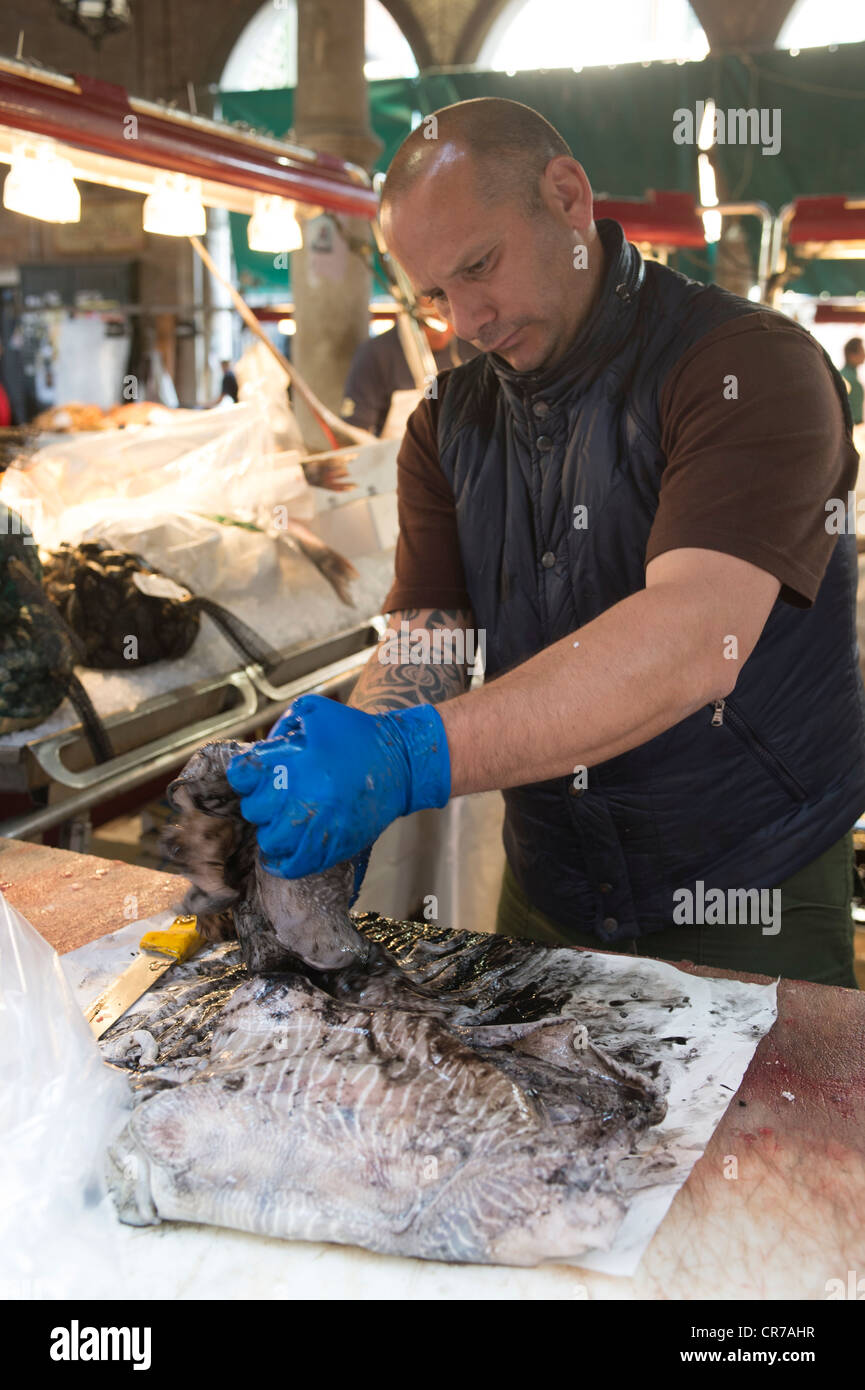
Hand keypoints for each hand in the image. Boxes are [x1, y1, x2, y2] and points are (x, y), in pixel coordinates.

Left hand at [226, 693, 450, 878]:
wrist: (401, 763)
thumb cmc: (356, 733)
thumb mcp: (315, 711)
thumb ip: (281, 726)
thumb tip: (261, 751)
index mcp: (294, 761)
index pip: (242, 776)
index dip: (245, 774)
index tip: (257, 774)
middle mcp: (303, 795)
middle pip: (254, 811)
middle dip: (261, 802)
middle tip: (276, 797)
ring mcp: (318, 825)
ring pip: (271, 841)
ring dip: (272, 831)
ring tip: (284, 821)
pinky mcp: (334, 846)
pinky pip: (294, 865)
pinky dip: (282, 863)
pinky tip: (282, 854)